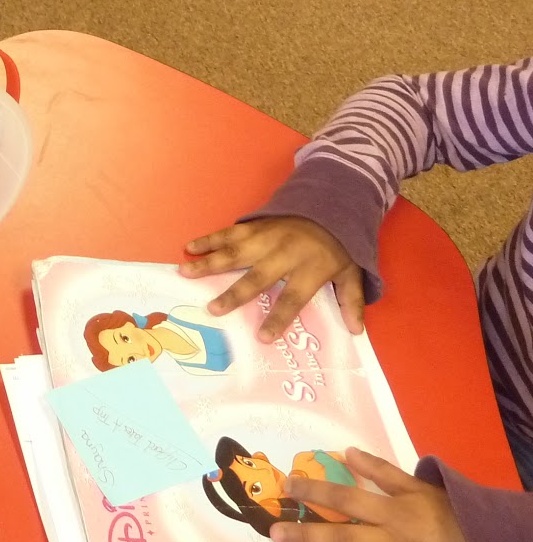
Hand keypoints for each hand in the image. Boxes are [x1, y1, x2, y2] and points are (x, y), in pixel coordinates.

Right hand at [180, 215, 365, 340]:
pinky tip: (190, 247)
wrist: (330, 203)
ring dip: (209, 263)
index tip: (262, 337)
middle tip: (213, 308)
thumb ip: (351, 300)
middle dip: (234, 293)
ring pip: (234, 252)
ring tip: (185, 272)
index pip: (293, 298)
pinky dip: (208, 240)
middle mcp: (284, 254)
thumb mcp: (351, 272)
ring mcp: (266, 237)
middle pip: (256, 276)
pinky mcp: (254, 225)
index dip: (278, 318)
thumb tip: (356, 330)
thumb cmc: (338, 245)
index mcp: (310, 269)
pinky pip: (228, 233)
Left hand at [271, 447, 466, 541]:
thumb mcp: (421, 489)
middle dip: (307, 537)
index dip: (316, 492)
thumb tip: (346, 452)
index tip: (287, 487)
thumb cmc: (452, 520)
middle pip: (345, 540)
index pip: (348, 499)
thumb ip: (383, 472)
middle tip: (275, 535)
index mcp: (397, 513)